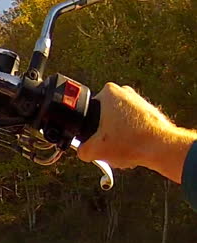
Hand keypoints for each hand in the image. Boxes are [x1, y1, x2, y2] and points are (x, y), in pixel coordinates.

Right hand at [77, 83, 195, 182]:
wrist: (162, 148)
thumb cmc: (131, 142)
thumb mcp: (95, 150)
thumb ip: (81, 149)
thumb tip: (83, 150)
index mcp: (109, 92)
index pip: (88, 110)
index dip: (89, 128)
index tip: (95, 138)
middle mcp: (125, 92)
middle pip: (105, 116)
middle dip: (105, 132)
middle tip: (108, 144)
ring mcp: (140, 100)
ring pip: (119, 122)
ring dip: (118, 135)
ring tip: (122, 148)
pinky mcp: (150, 112)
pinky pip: (133, 125)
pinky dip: (131, 136)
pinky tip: (133, 147)